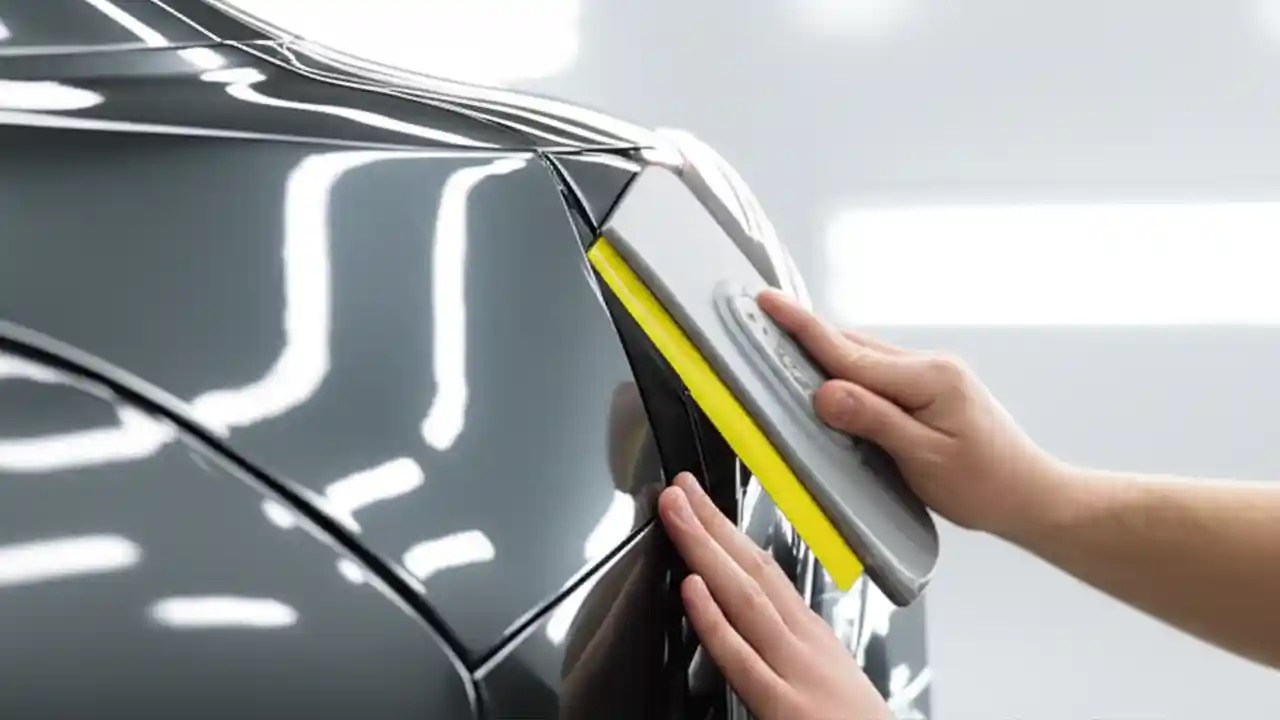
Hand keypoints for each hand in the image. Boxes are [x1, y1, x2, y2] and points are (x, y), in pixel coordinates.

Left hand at [658, 472, 892, 719]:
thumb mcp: (824, 674)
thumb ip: (787, 643)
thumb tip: (746, 617)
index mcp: (810, 634)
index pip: (763, 568)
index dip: (728, 530)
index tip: (700, 501)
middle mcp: (803, 644)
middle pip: (751, 570)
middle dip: (711, 525)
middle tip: (678, 489)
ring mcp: (794, 673)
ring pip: (743, 599)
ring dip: (705, 550)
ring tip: (677, 514)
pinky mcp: (784, 709)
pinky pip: (740, 659)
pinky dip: (714, 620)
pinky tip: (692, 588)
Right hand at [759, 290, 1066, 539]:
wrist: (1031, 495)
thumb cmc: (984, 485)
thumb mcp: (924, 460)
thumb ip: (874, 421)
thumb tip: (825, 393)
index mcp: (928, 378)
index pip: (849, 353)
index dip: (803, 328)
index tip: (768, 302)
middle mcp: (929, 366)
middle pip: (852, 347)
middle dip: (806, 337)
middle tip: (761, 326)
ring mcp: (931, 375)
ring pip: (864, 358)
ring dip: (828, 357)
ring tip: (786, 356)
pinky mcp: (930, 389)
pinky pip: (878, 373)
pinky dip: (850, 375)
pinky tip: (834, 387)